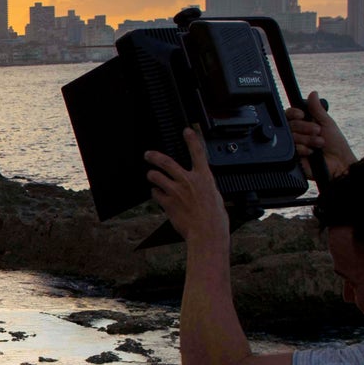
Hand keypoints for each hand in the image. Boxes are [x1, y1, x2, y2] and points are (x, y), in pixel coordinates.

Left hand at [145, 127, 230, 249]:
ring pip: (156, 177)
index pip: (198, 152)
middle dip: (154, 156)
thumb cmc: (215, 219)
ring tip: (150, 175)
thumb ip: (204, 187)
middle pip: (166, 162)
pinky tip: (157, 194)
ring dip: (151, 175)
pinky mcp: (167, 203)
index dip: (191, 139)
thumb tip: (200, 185)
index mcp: (204, 177)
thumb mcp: (215, 196)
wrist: (207, 233)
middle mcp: (188, 181)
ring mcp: (176, 191)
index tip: (186, 131)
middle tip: (148, 154)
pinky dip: (155, 193)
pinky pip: (156, 194)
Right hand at [284, 91, 355, 177]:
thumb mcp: (326, 122)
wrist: (338, 163)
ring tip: (319, 143)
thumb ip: (317, 109)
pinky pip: (291, 148)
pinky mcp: (292, 157)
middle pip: (290, 124)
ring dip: (307, 139)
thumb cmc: (335, 144)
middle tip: (317, 131)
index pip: (290, 114)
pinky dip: (303, 149)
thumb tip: (313, 93)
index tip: (302, 115)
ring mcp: (294, 145)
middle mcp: (297, 134)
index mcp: (304, 124)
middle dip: (305, 127)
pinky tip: (311, 152)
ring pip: (291, 136)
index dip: (294, 113)